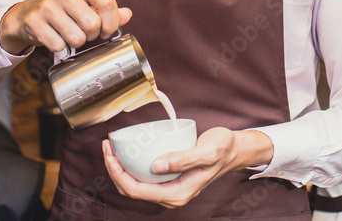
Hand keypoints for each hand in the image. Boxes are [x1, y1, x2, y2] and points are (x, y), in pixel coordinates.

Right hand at [0, 0, 131, 54]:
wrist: (27, 14)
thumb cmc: (63, 9)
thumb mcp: (86, 3)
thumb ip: (108, 9)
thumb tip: (128, 15)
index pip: (108, 3)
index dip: (112, 23)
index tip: (107, 31)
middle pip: (93, 24)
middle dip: (92, 35)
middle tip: (84, 32)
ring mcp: (47, 6)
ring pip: (77, 38)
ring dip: (76, 42)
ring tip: (69, 34)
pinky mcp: (34, 22)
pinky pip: (59, 46)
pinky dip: (60, 47)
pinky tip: (55, 37)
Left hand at [101, 127, 273, 206]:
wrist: (234, 150)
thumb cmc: (223, 148)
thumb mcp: (207, 151)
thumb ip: (184, 159)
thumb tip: (156, 166)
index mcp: (178, 194)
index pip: (137, 190)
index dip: (118, 174)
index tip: (110, 154)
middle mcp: (171, 195)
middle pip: (131, 189)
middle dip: (114, 170)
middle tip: (107, 146)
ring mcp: (169, 189)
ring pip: (135, 185)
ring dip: (120, 168)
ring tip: (112, 147)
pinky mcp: (168, 180)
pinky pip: (143, 178)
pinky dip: (131, 167)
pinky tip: (128, 152)